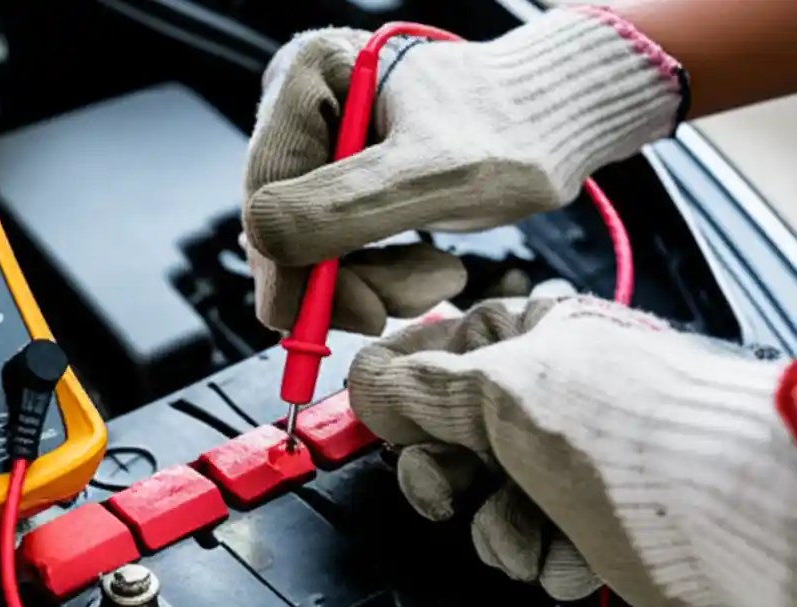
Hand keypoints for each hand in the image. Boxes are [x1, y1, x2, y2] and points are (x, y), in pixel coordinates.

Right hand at [243, 8, 683, 334]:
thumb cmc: (515, 132)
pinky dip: (381, 281)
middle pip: (278, 222)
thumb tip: (263, 239)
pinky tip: (431, 272)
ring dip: (369, 287)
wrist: (559, 129)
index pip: (266, 183)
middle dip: (337, 279)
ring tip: (439, 278)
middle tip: (386, 311)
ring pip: (307, 250)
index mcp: (312, 74)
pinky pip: (335, 257)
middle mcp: (303, 109)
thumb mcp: (433, 175)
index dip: (284, 259)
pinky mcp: (340, 188)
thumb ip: (343, 207)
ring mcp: (319, 150)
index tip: (315, 317)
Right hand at [347, 295, 793, 606]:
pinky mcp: (585, 527)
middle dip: (441, 475)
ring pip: (479, 506)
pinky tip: (573, 542)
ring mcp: (566, 465)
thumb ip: (415, 385)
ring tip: (534, 517)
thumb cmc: (624, 424)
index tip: (370, 420)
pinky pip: (526, 548)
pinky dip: (542, 554)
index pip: (433, 354)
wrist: (714, 505)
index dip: (394, 391)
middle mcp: (546, 399)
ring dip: (497, 524)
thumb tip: (362, 380)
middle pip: (445, 441)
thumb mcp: (494, 386)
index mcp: (529, 339)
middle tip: (445, 487)